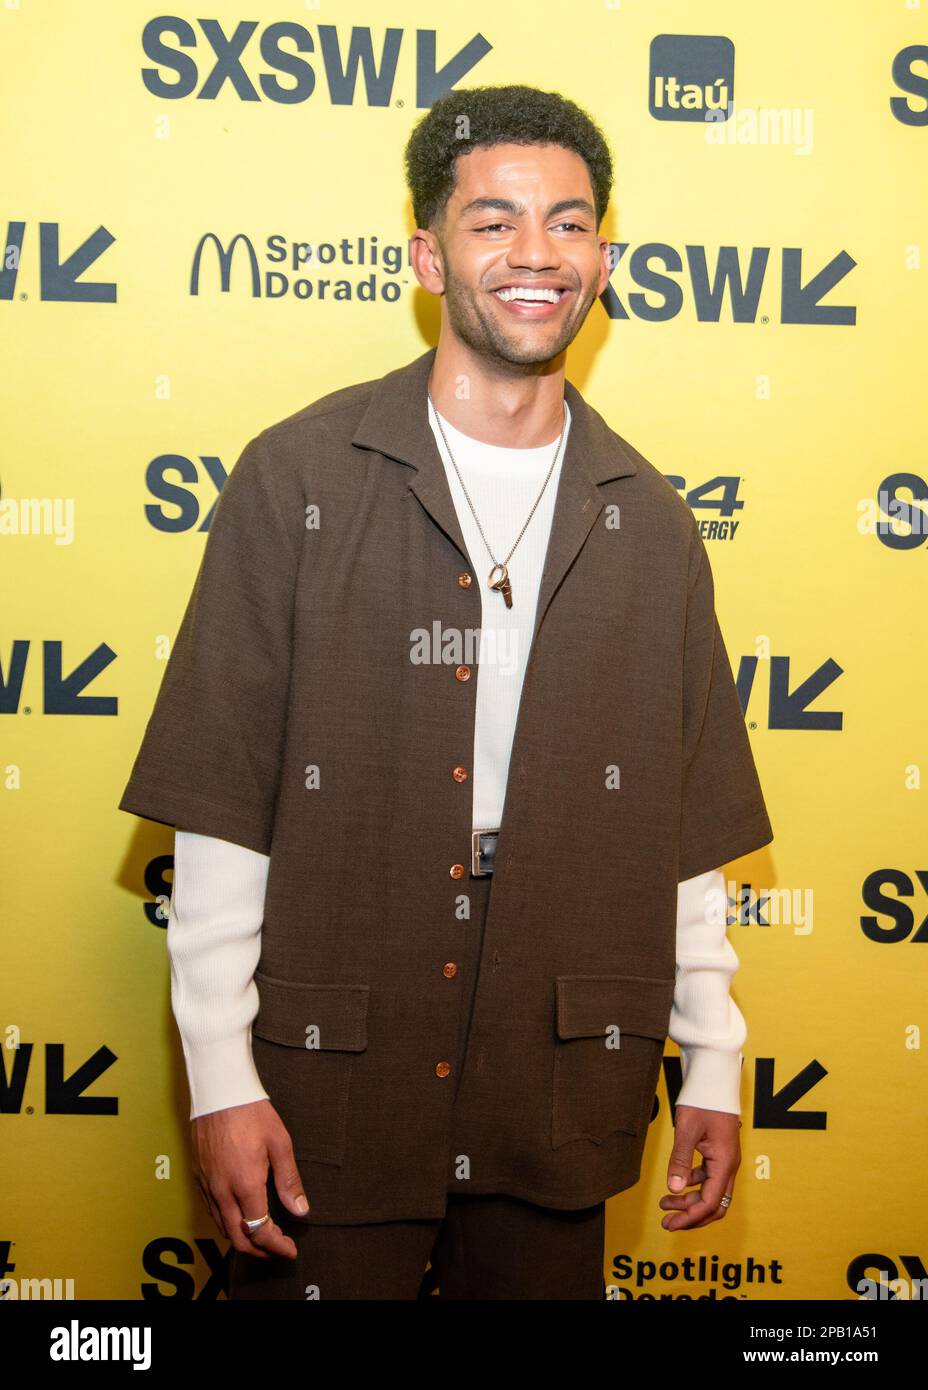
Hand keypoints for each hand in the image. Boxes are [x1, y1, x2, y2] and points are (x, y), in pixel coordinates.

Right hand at [190, 1098, 308, 1259]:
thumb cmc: (251, 1112)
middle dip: (260, 1251)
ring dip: (242, 1238)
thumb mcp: (280, 1143)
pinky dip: (227, 1222)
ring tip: (262, 1236)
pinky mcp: (199, 1176)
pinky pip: (211, 1210)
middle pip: (238, 1238)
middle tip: (278, 1249)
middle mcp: (222, 1191)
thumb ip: (289, 1180)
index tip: (290, 1250)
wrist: (219, 1091)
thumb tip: (300, 1210)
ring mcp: (207, 1185)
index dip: (277, 1246)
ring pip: (222, 1226)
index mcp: (245, 1185)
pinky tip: (240, 1214)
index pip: (260, 1232)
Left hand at [659, 1104, 740, 1230]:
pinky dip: (693, 1186)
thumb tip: (674, 1189)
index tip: (670, 1223)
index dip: (689, 1217)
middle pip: (715, 1205)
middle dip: (691, 1216)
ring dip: (690, 1202)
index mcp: (725, 1163)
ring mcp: (725, 1159)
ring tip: (665, 1203)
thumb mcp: (687, 1130)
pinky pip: (709, 1178)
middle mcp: (729, 1165)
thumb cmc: (702, 1100)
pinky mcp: (719, 1153)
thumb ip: (680, 1160)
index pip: (709, 1203)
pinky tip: (677, 1183)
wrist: (714, 1079)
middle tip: (667, 1222)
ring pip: (711, 1192)